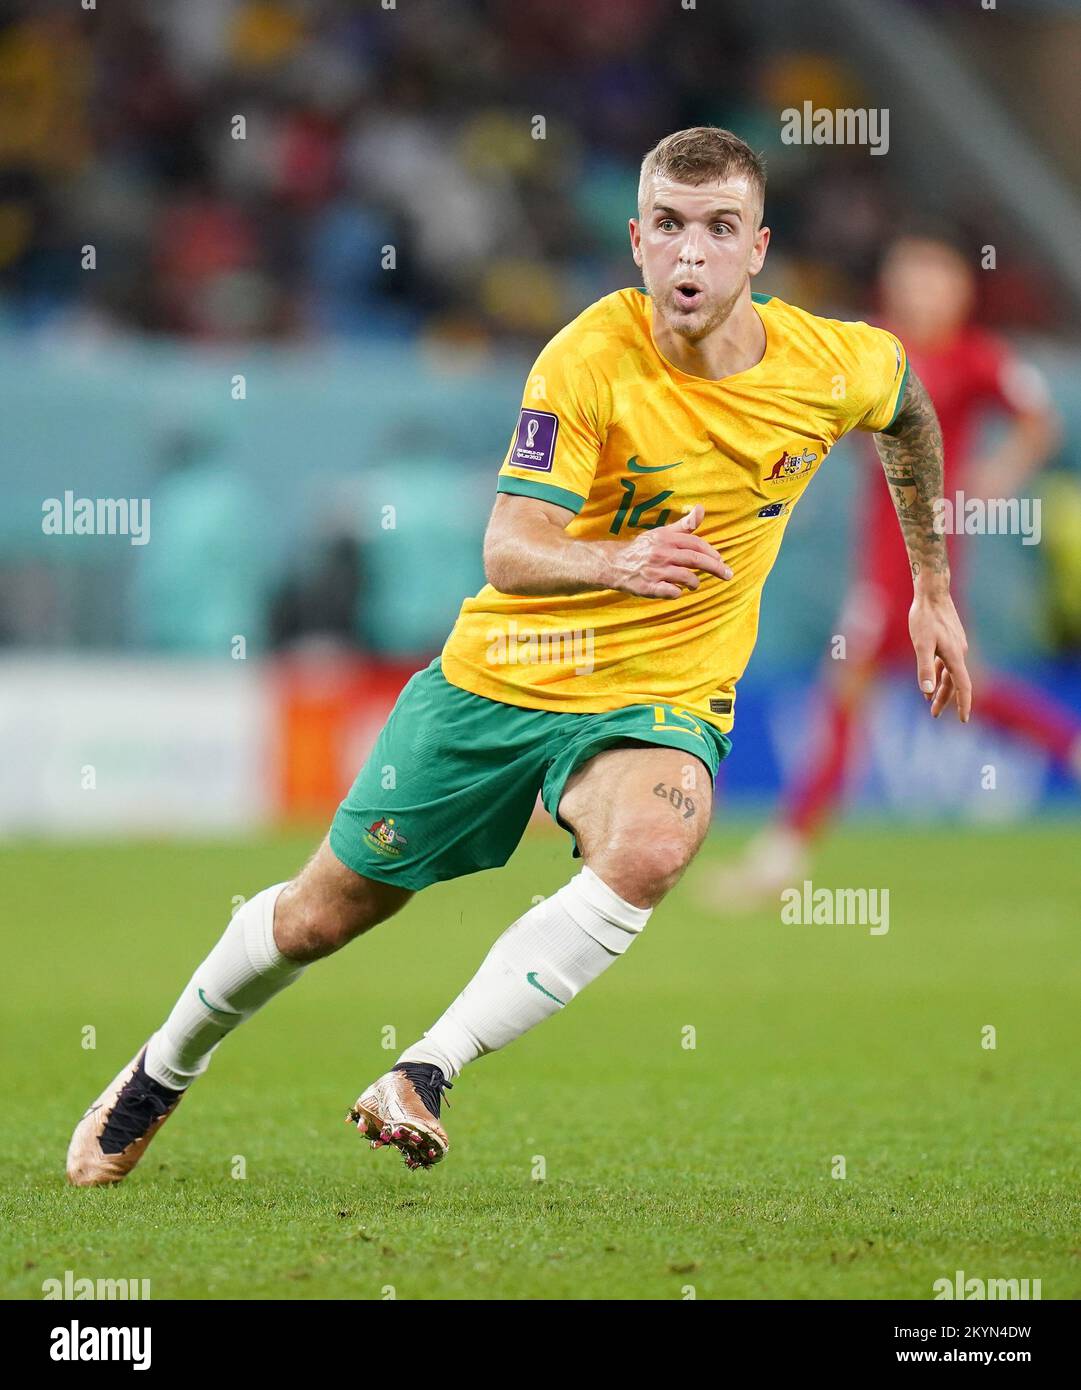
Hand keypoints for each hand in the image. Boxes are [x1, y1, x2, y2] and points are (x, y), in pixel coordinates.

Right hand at [604, 503, 731, 598]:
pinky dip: (678, 592)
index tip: (721, 560)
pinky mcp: (648, 587)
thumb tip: (701, 509)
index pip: (696, 544)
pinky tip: (677, 591)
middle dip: (715, 568)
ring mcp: (655, 571)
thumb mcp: (662, 532)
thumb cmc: (643, 549)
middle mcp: (662, 553)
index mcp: (666, 538)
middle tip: (728, 575)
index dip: (711, 552)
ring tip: (694, 584)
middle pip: (695, 560)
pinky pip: (671, 592)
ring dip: (695, 582)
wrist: (615, 563)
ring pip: (686, 577)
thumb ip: (683, 525)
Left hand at [909, 587, 971, 720]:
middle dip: (945, 700)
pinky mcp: (950, 640)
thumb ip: (924, 668)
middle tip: (933, 714)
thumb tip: (927, 691)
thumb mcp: (921, 644)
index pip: (963, 686)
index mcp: (955, 656)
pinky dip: (938, 673)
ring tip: (929, 700)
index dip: (963, 704)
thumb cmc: (924, 618)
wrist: (932, 593)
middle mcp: (959, 653)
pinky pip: (946, 663)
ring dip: (940, 687)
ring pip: (950, 673)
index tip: (963, 720)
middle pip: (955, 683)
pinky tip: (930, 678)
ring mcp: (956, 646)